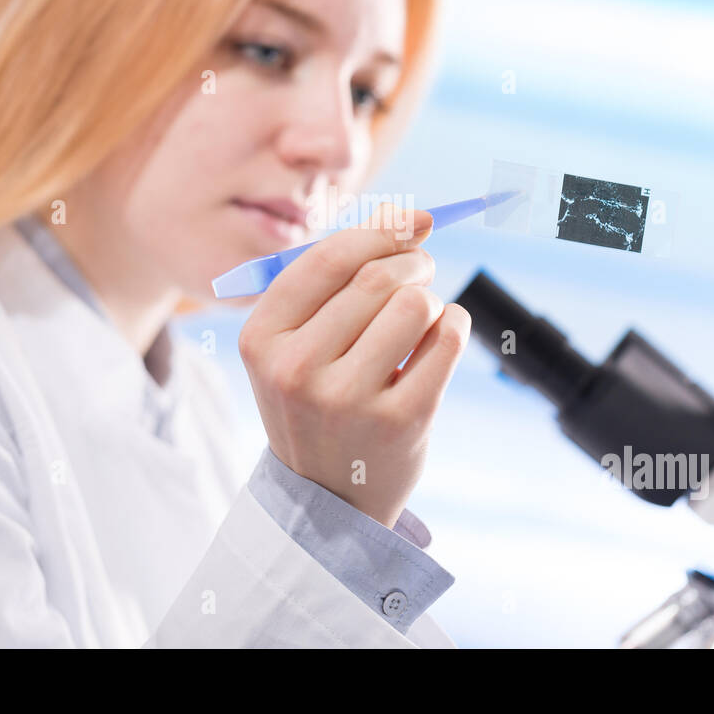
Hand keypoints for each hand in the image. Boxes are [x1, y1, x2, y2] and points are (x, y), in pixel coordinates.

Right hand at [237, 203, 471, 527]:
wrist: (327, 497)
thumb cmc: (316, 399)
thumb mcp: (299, 343)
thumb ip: (338, 279)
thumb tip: (404, 216)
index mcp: (261, 340)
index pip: (325, 260)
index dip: (378, 230)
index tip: (412, 220)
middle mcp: (296, 370)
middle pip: (376, 278)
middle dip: (412, 262)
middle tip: (422, 270)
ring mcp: (347, 400)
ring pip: (414, 304)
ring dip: (430, 298)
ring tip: (421, 317)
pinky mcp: (400, 422)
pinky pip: (445, 339)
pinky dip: (452, 325)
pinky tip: (437, 339)